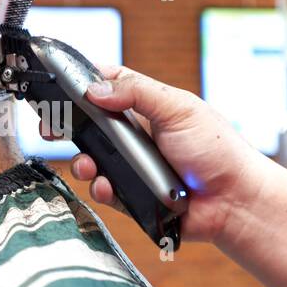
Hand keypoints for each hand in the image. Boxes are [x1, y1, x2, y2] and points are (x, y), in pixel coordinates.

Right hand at [63, 64, 270, 247]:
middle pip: (92, 126)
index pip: (109, 87)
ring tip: (87, 165)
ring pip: (94, 161)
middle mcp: (138, 136)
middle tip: (51, 129)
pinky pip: (106, 191)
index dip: (84, 85)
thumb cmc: (217, 150)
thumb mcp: (179, 109)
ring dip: (84, 162)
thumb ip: (137, 92)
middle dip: (70, 128)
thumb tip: (95, 88)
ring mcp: (134, 166)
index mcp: (149, 108)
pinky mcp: (134, 196)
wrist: (234, 201)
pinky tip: (106, 186)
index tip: (60, 87)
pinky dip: (102, 189)